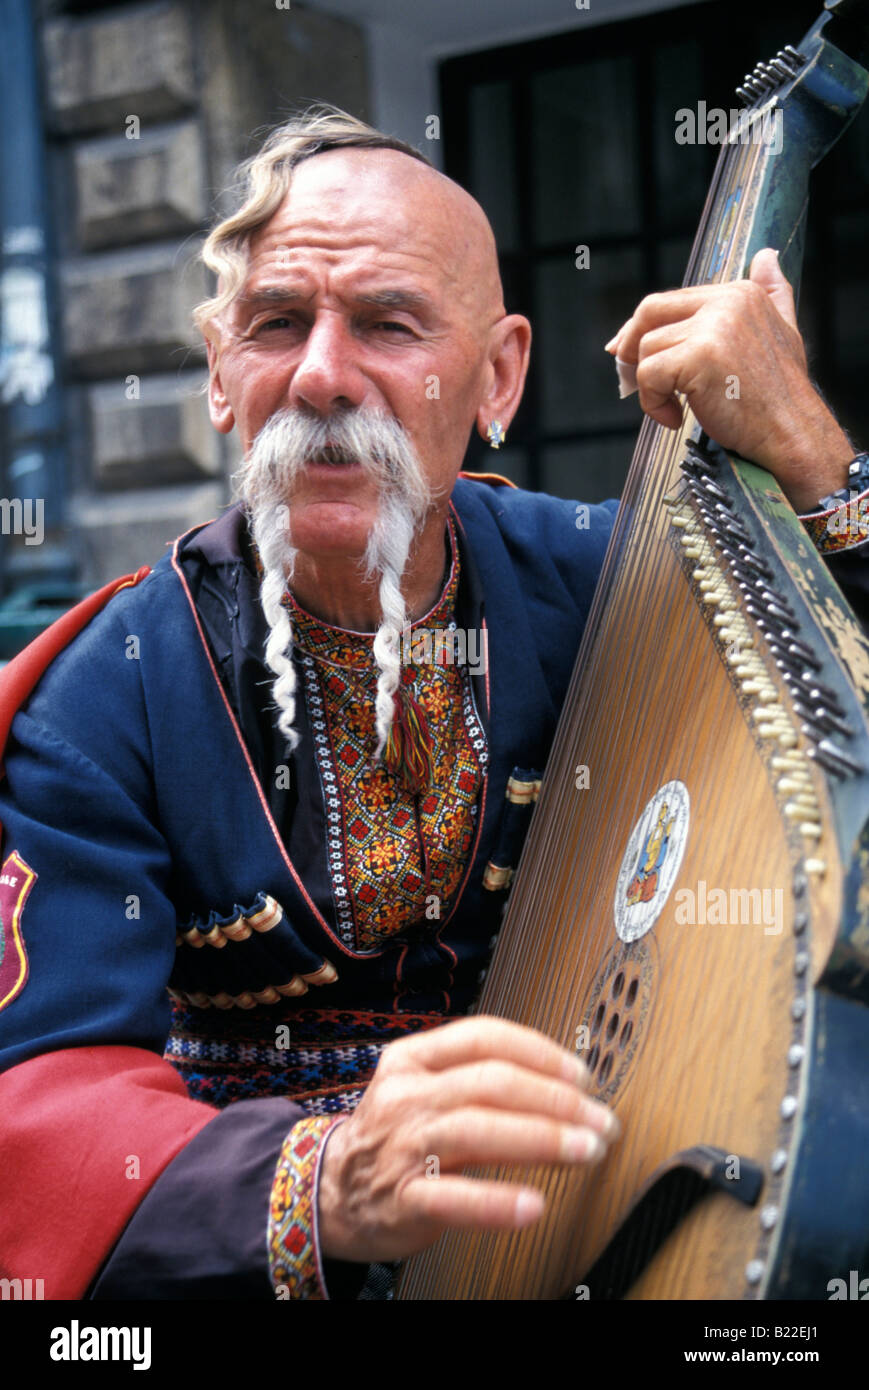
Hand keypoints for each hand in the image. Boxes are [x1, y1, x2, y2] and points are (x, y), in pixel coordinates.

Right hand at [317, 1016, 618, 1263]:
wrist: (333, 1189)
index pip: (485, 1037)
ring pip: (478, 1131)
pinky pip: (455, 1198)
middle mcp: (407, 1096)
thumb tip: (564, 1081)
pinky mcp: (402, 1199)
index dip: (542, 1053)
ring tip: (586, 1151)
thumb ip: (476, 1075)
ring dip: (542, 1140)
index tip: (583, 1076)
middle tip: (600, 1120)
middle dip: (557, 1100)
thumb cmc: (396, 1135)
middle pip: (492, 1083)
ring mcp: (403, 1146)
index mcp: (413, 1059)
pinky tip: (534, 1205)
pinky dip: (498, 1202)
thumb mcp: (422, 1086)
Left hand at [606, 248, 852, 512]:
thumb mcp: (784, 330)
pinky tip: (675, 419)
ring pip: (647, 350)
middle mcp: (726, 302)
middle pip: (650, 311)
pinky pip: (648, 375)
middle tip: (628, 377)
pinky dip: (652, 402)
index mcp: (740, 293)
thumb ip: (773, 292)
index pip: (673, 299)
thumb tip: (766, 256)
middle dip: (629, 344)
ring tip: (674, 409)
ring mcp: (712, 328)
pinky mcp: (698, 357)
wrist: (792, 432)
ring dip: (649, 386)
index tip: (626, 351)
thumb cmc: (781, 395)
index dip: (643, 326)